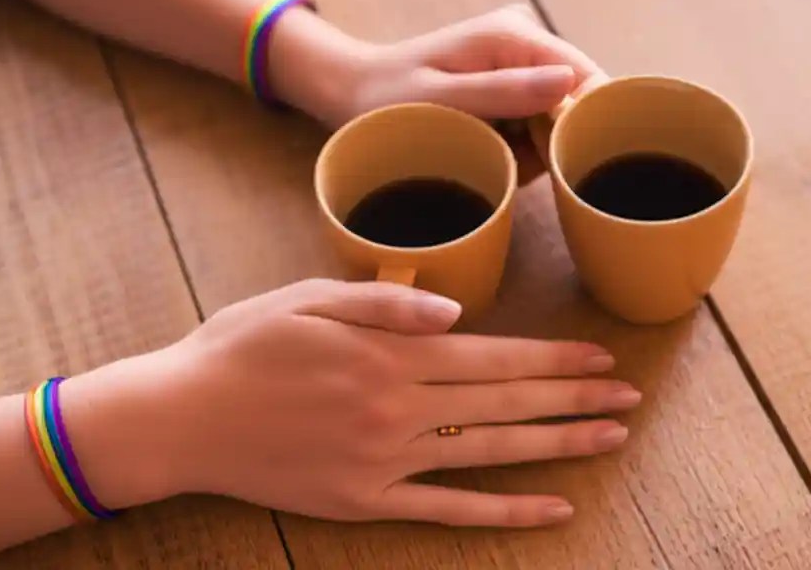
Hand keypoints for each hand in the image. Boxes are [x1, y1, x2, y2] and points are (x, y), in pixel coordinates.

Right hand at [129, 280, 638, 526]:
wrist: (180, 419)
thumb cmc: (242, 347)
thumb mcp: (305, 298)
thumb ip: (383, 299)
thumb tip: (454, 312)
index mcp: (390, 353)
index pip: (496, 355)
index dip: (555, 357)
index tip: (603, 358)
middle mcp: (400, 409)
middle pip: (508, 401)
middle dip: (575, 399)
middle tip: (630, 398)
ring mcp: (387, 461)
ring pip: (493, 451)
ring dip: (558, 445)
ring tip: (610, 439)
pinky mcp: (367, 500)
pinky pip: (450, 511)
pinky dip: (504, 511)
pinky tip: (552, 508)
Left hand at [270, 5, 607, 180]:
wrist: (352, 95)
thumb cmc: (386, 98)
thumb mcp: (440, 100)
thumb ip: (503, 92)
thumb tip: (570, 84)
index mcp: (515, 36)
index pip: (587, 75)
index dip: (595, 119)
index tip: (577, 162)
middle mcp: (527, 45)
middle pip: (581, 100)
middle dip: (565, 141)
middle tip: (529, 172)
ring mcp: (522, 70)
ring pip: (562, 119)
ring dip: (545, 150)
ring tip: (503, 164)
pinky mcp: (513, 94)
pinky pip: (540, 129)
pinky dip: (528, 152)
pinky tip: (499, 160)